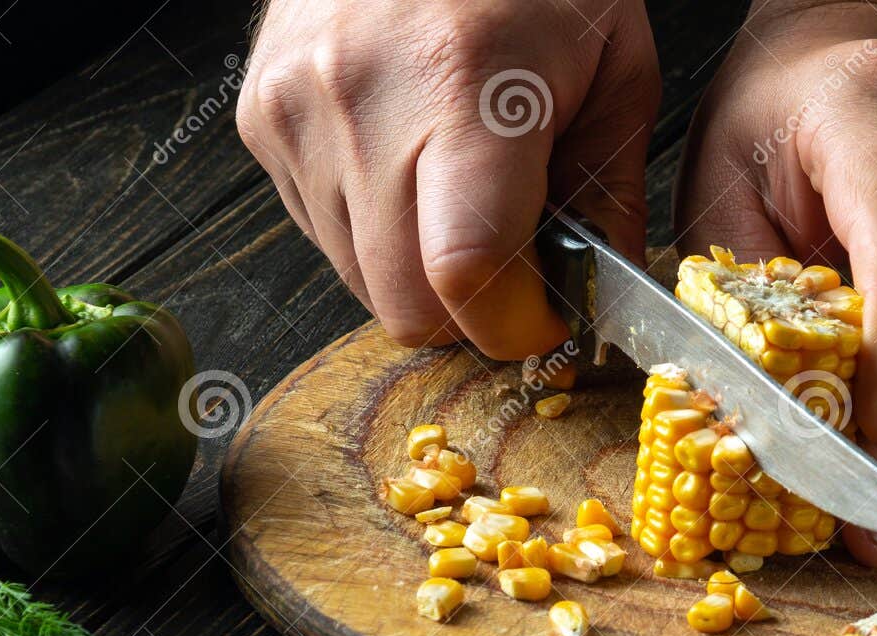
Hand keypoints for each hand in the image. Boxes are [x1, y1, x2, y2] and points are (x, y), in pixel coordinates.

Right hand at [238, 0, 659, 358]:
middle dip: (470, 314)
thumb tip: (597, 302)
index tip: (548, 318)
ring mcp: (296, 112)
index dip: (513, 326)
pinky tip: (409, 164)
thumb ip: (611, 195)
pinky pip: (322, 232)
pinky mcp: (259, 117)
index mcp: (466, 88)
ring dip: (419, 271)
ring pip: (360, 280)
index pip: (466, 275)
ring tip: (459, 193)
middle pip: (406, 305)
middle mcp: (362, 103)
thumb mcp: (617, 68)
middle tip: (514, 266)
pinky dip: (375, 229)